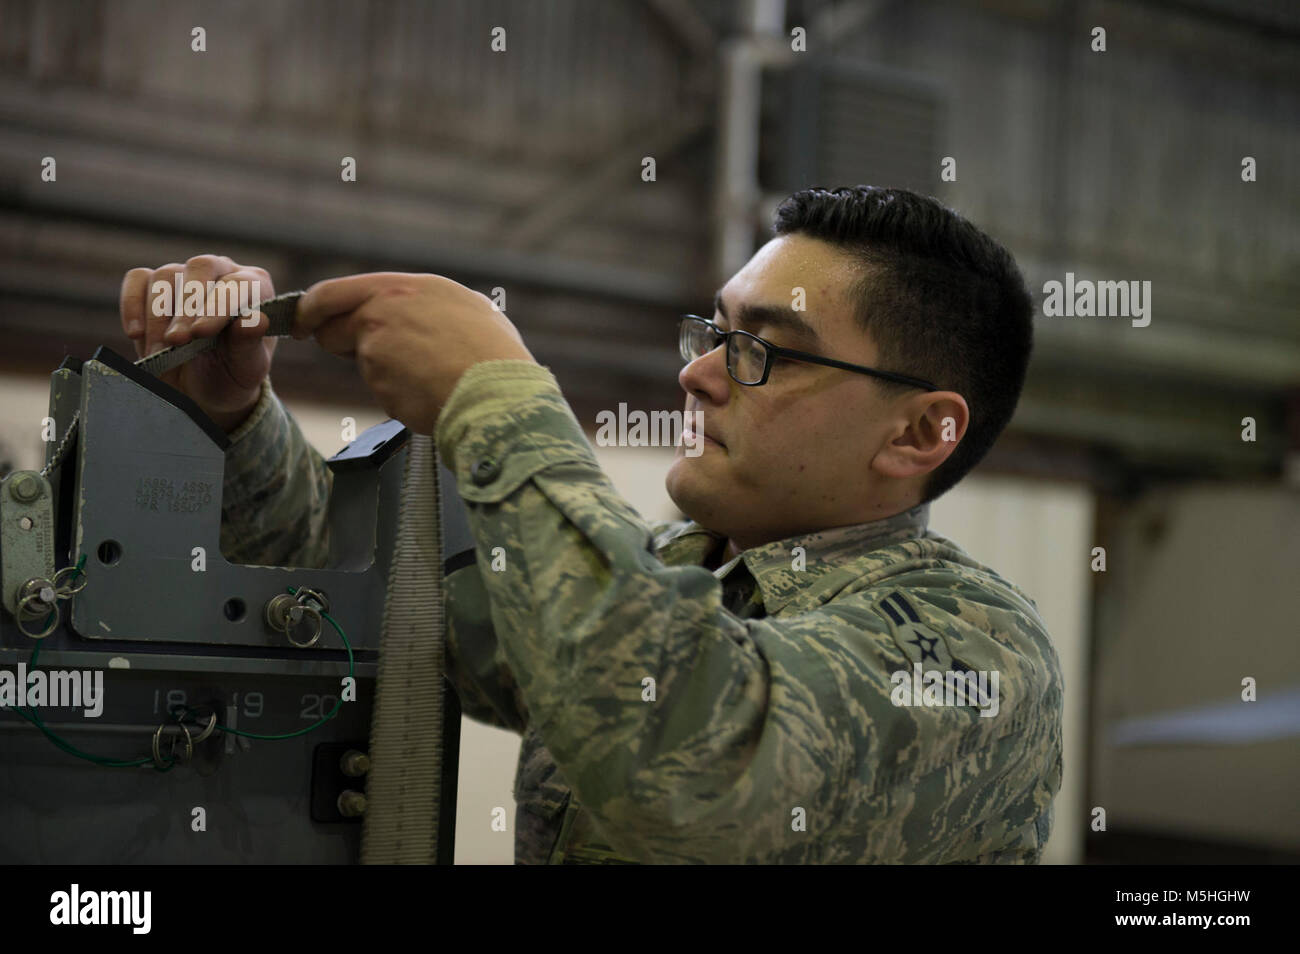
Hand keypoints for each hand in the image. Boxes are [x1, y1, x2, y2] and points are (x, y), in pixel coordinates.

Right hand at [120, 255, 277, 431]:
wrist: (200, 388)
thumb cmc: (231, 373)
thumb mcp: (246, 368)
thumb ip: (250, 345)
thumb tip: (257, 321)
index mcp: (254, 288)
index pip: (238, 284)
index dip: (218, 305)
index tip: (200, 332)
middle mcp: (222, 272)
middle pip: (201, 267)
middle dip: (186, 307)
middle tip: (176, 341)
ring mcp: (186, 275)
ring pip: (166, 276)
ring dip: (159, 316)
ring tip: (161, 352)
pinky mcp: (152, 283)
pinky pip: (138, 280)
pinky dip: (132, 305)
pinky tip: (136, 333)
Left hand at [293, 272, 534, 433]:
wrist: (498, 392)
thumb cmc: (494, 353)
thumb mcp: (466, 307)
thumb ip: (426, 304)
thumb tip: (415, 309)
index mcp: (403, 287)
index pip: (332, 292)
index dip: (311, 309)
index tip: (304, 322)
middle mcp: (382, 311)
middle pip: (330, 328)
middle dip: (337, 342)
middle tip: (362, 355)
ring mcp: (376, 348)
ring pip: (363, 363)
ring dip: (385, 372)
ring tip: (431, 375)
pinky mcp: (379, 384)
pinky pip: (382, 390)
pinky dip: (400, 395)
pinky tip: (431, 392)